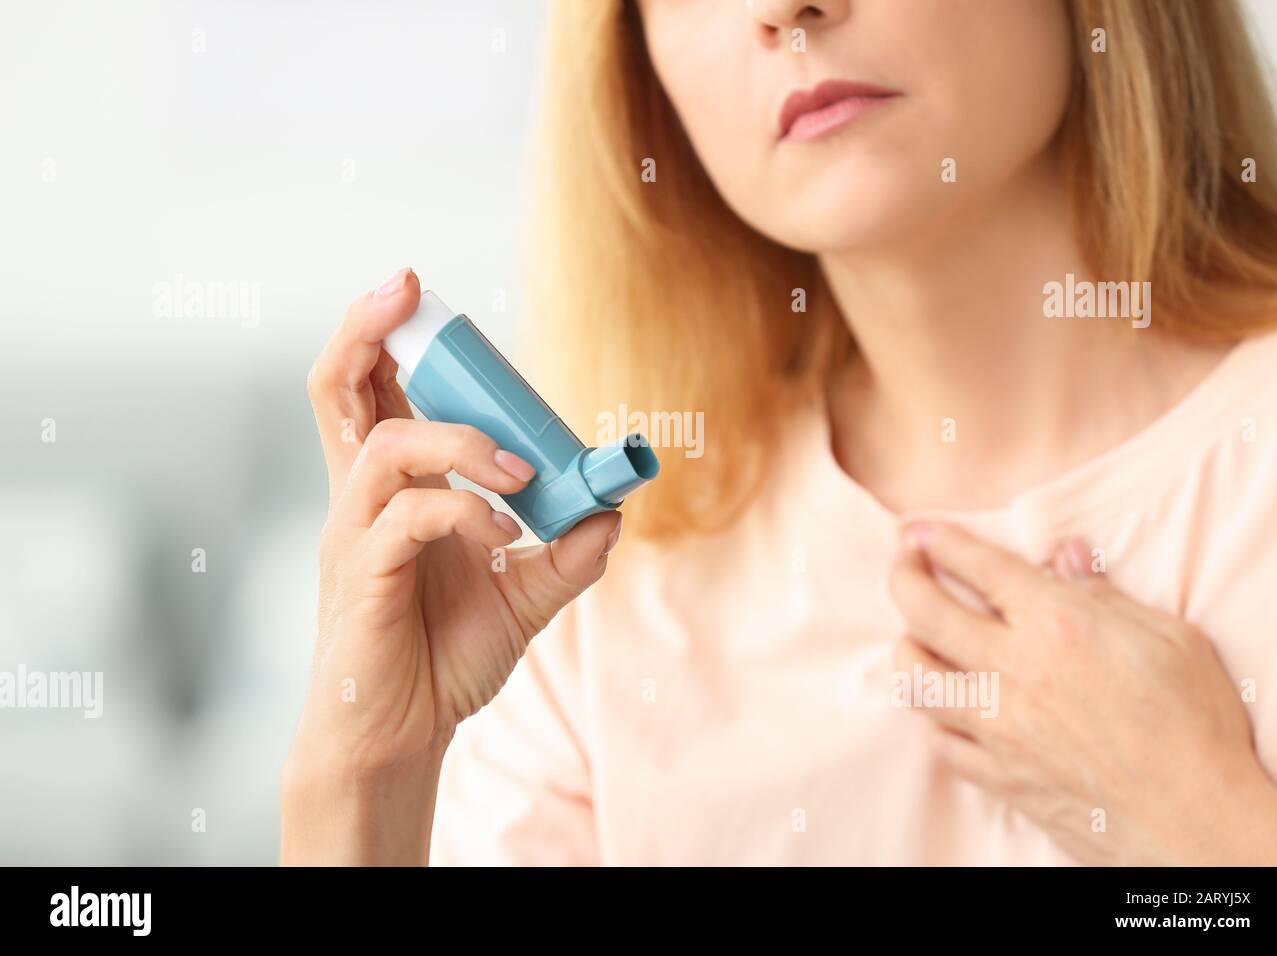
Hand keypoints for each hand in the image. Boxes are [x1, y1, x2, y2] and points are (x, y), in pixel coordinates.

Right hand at [281, 267, 621, 864]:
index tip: (418, 295)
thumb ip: (564, 555)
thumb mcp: (522, 599)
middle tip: (408, 287)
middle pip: (338, 388)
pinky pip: (408, 515)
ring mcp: (356, 532)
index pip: (372, 393)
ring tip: (520, 476)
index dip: (383, 338)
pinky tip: (502, 535)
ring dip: (462, 442)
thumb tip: (613, 514)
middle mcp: (363, 497)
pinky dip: (461, 510)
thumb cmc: (442, 659)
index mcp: (394, 490)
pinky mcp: (362, 573)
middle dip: (366, 328)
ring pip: (389, 444)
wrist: (401, 733)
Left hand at [888, 521, 1276, 864]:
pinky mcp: (998, 774)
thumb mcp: (1169, 638)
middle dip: (903, 576)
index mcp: (1057, 625)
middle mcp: (1014, 670)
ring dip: (907, 648)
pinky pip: (940, 741)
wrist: (1195, 819)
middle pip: (925, 612)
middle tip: (904, 562)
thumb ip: (1105, 594)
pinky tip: (945, 707)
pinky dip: (933, 718)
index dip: (939, 540)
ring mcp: (998, 726)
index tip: (916, 530)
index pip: (978, 566)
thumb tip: (1066, 554)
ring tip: (914, 636)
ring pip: (915, 677)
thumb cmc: (1195, 725)